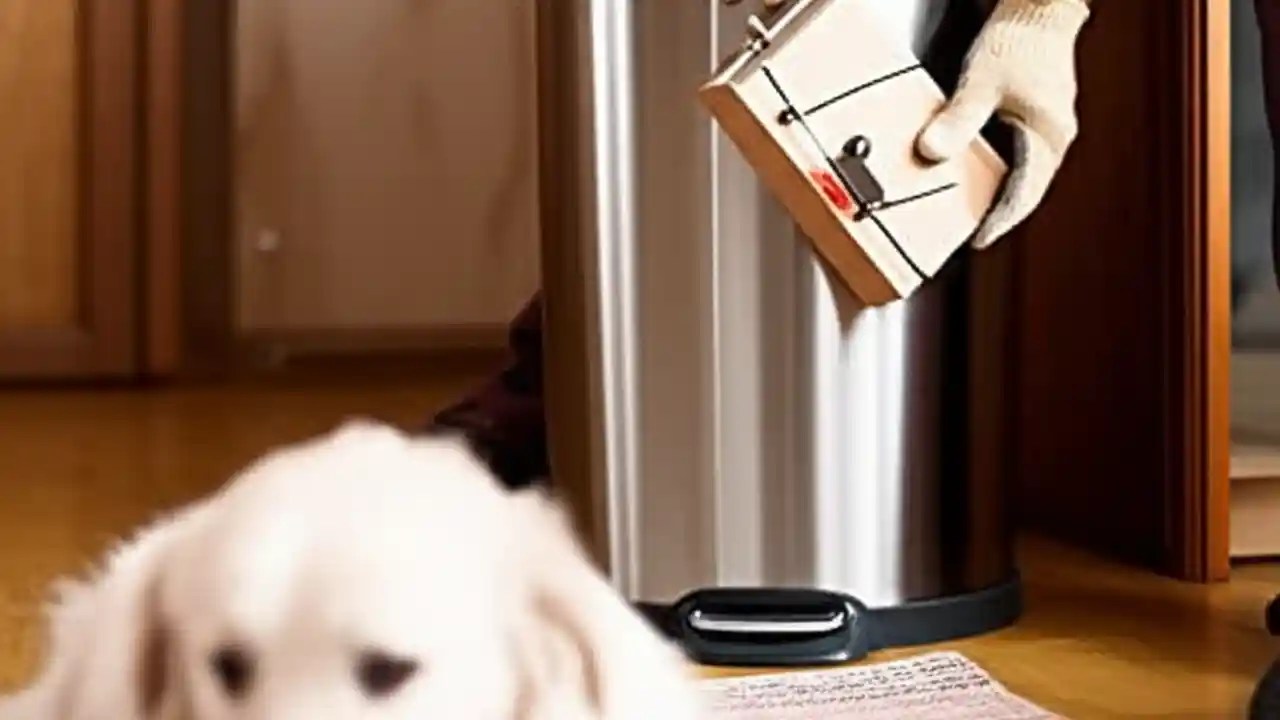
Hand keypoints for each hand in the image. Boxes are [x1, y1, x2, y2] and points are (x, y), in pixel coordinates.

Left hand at [916, 0, 1090, 248]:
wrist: (1041, 8)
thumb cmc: (1018, 39)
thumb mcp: (980, 82)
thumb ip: (958, 119)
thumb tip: (931, 153)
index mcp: (1046, 138)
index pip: (1022, 195)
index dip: (998, 221)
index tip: (977, 240)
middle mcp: (1054, 139)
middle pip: (1026, 190)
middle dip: (999, 214)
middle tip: (971, 233)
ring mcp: (1050, 128)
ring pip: (1026, 174)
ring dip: (1001, 194)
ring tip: (973, 212)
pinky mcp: (1041, 116)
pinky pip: (1023, 156)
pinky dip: (1003, 171)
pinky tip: (982, 174)